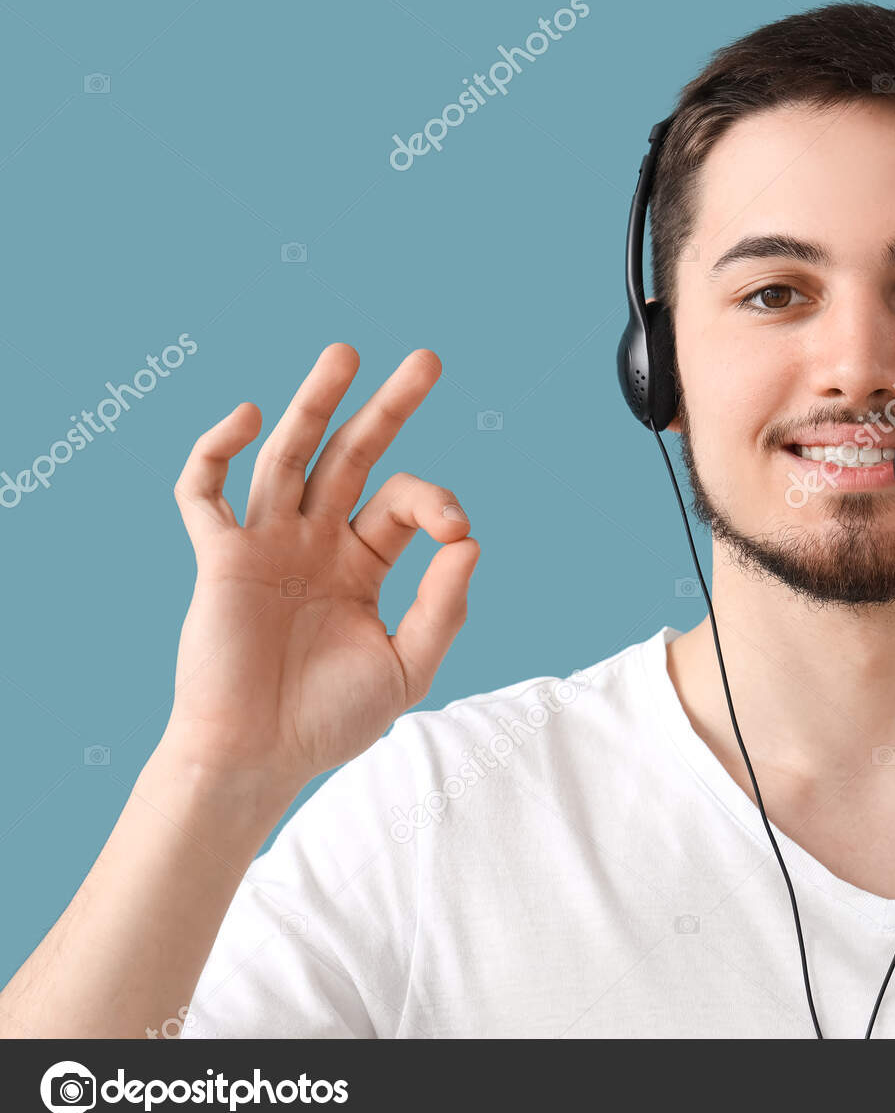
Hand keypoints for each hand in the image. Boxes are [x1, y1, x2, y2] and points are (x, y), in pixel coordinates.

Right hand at [162, 343, 477, 788]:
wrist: (259, 759)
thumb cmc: (329, 720)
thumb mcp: (409, 666)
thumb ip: (444, 606)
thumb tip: (472, 540)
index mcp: (363, 564)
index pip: (404, 503)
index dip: (436, 499)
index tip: (455, 530)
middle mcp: (317, 543)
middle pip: (354, 455)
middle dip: (389, 407)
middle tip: (428, 360)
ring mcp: (268, 545)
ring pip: (289, 455)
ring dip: (314, 402)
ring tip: (346, 353)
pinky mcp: (221, 558)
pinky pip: (205, 493)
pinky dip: (216, 450)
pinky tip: (247, 414)